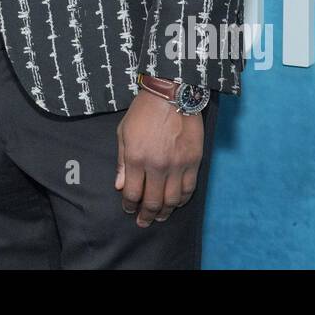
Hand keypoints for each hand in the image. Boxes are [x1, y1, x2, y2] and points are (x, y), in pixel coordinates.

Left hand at [114, 89, 203, 227]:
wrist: (171, 93)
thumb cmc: (143, 111)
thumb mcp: (124, 132)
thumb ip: (122, 162)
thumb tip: (120, 186)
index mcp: (137, 158)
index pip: (133, 193)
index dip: (129, 205)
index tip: (128, 209)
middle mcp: (157, 165)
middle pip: (152, 201)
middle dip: (146, 215)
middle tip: (143, 221)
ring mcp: (177, 165)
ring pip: (172, 200)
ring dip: (165, 212)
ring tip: (159, 217)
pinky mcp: (193, 161)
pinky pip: (189, 189)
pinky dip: (183, 200)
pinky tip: (176, 203)